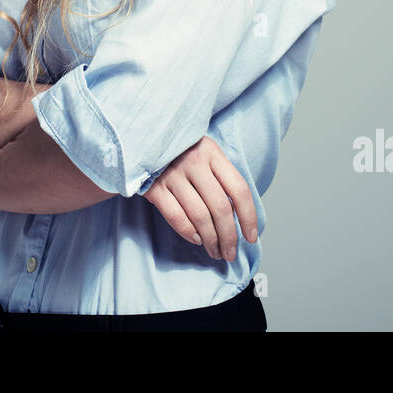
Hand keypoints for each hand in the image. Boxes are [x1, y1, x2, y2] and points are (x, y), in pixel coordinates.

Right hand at [142, 135, 257, 261]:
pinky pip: (176, 216)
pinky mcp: (154, 187)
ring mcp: (173, 174)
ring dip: (211, 240)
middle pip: (221, 207)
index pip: (239, 189)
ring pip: (200, 215)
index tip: (251, 237)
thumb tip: (239, 215)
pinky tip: (196, 239)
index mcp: (212, 152)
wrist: (142, 139)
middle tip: (230, 253)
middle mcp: (194, 162)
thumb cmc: (179, 150)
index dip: (249, 217)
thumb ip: (220, 175)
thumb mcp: (204, 152)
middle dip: (229, 236)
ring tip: (215, 251)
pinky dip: (188, 231)